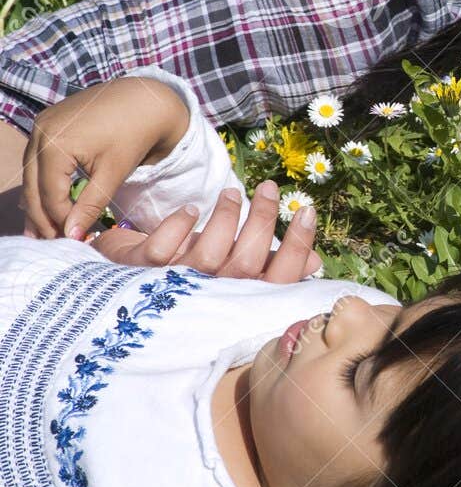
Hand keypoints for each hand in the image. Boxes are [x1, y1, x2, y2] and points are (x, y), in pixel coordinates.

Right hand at [22, 77, 189, 240]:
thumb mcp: (114, 173)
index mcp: (55, 144)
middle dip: (42, 216)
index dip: (60, 221)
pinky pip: (37, 159)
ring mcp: (40, 125)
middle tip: (50, 242)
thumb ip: (91, 205)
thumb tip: (73, 236)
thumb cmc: (135, 135)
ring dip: (39, 200)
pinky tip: (49, 200)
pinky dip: (43, 180)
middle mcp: (40, 132)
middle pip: (33, 186)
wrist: (146, 98)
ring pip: (31, 173)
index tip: (71, 241)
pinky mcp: (47, 123)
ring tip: (45, 229)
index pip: (50, 195)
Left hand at [89, 180, 322, 282]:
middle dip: (262, 221)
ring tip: (231, 192)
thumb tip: (313, 262)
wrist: (120, 284)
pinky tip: (190, 210)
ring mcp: (172, 287)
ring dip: (224, 219)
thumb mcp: (232, 269)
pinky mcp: (138, 272)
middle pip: (245, 264)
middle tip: (269, 187)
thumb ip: (269, 265)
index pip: (278, 280)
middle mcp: (208, 298)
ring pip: (207, 257)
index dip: (296, 247)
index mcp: (236, 299)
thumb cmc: (187, 273)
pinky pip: (161, 251)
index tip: (307, 210)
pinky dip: (177, 226)